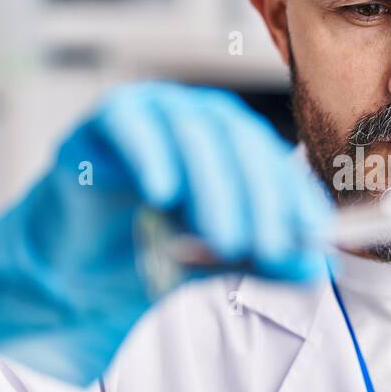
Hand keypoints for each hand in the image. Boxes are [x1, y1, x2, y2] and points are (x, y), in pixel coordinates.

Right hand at [0, 82, 329, 385]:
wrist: (74, 275)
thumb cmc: (148, 254)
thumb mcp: (218, 261)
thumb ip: (265, 257)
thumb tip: (316, 265)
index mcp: (228, 143)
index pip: (270, 157)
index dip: (294, 194)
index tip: (311, 236)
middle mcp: (192, 119)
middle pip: (238, 141)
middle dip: (260, 198)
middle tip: (267, 247)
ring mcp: (147, 115)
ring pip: (190, 132)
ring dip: (215, 187)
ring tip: (225, 240)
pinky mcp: (99, 126)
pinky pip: (128, 124)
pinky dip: (149, 153)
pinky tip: (163, 193)